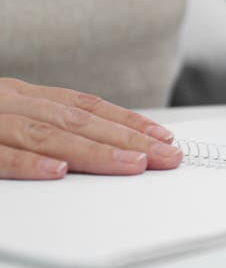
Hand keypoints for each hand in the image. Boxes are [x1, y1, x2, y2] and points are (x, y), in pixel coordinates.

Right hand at [0, 78, 181, 179]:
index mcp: (23, 96)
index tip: (165, 137)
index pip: (87, 107)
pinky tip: (60, 171)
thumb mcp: (5, 118)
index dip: (129, 122)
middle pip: (79, 121)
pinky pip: (0, 154)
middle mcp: (11, 102)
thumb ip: (44, 127)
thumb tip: (98, 146)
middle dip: (129, 139)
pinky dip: (30, 162)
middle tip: (167, 156)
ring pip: (47, 134)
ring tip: (134, 164)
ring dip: (95, 150)